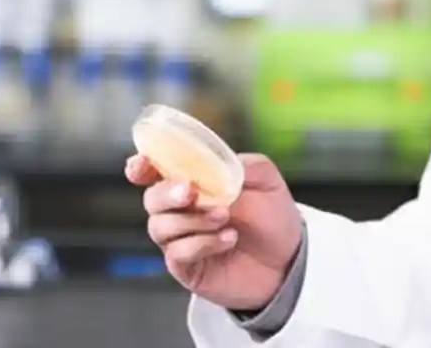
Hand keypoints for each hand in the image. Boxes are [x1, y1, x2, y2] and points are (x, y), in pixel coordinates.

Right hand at [125, 152, 302, 311]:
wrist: (289, 262)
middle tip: (192, 192)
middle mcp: (179, 210)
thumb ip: (243, 165)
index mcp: (192, 182)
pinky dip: (202, 243)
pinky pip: (178, 253)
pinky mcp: (187, 267)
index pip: (153, 172)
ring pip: (161, 226)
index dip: (140, 167)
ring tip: (224, 216)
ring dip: (191, 219)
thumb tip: (220, 164)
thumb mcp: (266, 181)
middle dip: (168, 193)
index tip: (143, 166)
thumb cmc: (272, 218)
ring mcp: (180, 240)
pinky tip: (229, 239)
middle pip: (151, 199)